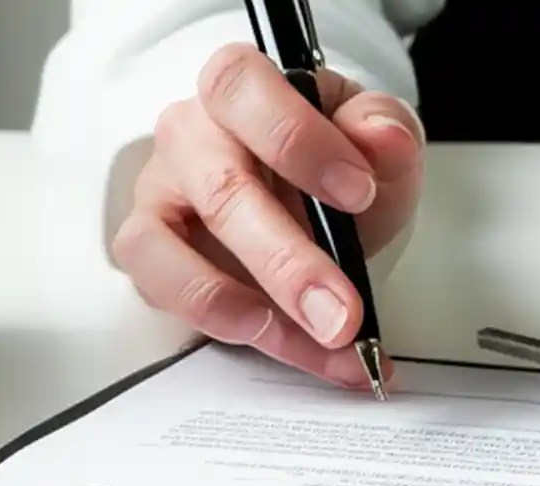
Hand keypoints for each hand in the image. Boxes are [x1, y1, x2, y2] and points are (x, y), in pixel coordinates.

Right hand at [111, 43, 424, 388]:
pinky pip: (159, 290)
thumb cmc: (344, 168)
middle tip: (342, 313)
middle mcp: (191, 134)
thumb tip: (384, 136)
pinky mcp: (152, 250)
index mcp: (243, 89)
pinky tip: (285, 342)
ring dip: (239, 306)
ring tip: (311, 338)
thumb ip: (387, 135)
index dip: (297, 142)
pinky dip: (223, 325)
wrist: (331, 211)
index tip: (359, 193)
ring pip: (166, 248)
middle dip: (288, 263)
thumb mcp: (383, 146)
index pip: (244, 90)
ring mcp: (162, 193)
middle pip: (220, 190)